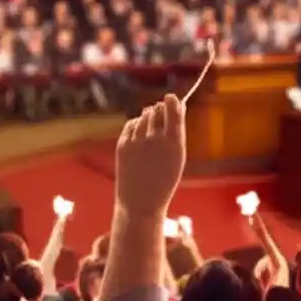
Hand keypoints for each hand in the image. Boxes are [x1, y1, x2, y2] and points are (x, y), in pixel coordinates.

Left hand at [115, 94, 185, 216]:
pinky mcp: (122, 144)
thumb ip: (177, 131)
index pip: (172, 110)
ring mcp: (136, 141)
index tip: (171, 98)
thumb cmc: (164, 180)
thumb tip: (178, 106)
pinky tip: (140, 138)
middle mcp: (154, 138)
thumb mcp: (178, 157)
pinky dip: (136, 127)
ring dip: (148, 118)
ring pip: (144, 115)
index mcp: (173, 142)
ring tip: (151, 133)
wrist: (141, 202)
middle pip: (157, 109)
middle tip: (161, 120)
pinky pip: (131, 124)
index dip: (172, 101)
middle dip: (160, 111)